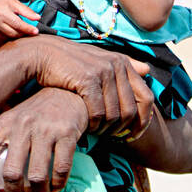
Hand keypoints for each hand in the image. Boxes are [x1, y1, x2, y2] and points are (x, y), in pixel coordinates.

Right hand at [0, 0, 39, 41]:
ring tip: (21, 31)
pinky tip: (12, 33)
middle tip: (30, 32)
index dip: (28, 29)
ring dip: (17, 37)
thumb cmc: (2, 1)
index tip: (36, 32)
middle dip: (23, 34)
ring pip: (8, 38)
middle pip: (13, 33)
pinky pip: (1, 40)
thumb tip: (38, 18)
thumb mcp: (14, 2)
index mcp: (2, 12)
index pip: (17, 24)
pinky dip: (9, 38)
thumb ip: (26, 10)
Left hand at [0, 88, 88, 191]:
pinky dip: (58, 184)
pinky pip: (61, 169)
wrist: (66, 93)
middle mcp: (22, 126)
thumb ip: (1, 141)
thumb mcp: (13, 120)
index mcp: (4, 124)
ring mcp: (46, 130)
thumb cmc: (36, 113)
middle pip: (12, 172)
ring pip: (37, 176)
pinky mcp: (67, 134)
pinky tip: (56, 185)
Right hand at [27, 38, 152, 134]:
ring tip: (99, 132)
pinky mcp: (87, 80)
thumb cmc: (72, 61)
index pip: (146, 97)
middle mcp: (116, 65)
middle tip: (114, 137)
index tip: (135, 133)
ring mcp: (102, 72)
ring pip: (114, 114)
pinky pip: (97, 112)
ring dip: (106, 128)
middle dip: (124, 128)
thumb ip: (125, 65)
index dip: (144, 119)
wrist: (44, 54)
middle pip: (131, 109)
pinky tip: (88, 127)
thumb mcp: (101, 59)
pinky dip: (94, 124)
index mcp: (123, 62)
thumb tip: (148, 70)